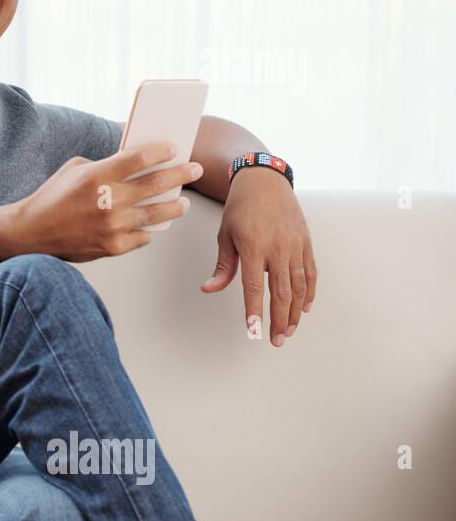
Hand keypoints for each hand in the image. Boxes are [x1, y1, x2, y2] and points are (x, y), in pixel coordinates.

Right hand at [0, 141, 196, 262]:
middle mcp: (109, 201)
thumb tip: (135, 164)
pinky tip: (153, 224)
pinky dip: (149, 230)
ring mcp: (113, 226)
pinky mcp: (113, 247)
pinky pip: (143, 237)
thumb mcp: (75, 169)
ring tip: (182, 202)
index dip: (162, 151)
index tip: (174, 148)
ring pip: (157, 214)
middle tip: (194, 169)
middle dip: (181, 174)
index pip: (141, 157)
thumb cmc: (52, 197)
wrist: (31, 233)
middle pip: (157, 184)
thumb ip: (105, 165)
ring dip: (174, 206)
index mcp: (98, 175)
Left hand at [199, 166, 317, 346]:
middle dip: (279, 319)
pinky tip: (305, 307)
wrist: (264, 181)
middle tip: (277, 340)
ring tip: (290, 330)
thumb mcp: (224, 235)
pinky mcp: (306, 242)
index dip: (254, 311)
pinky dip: (309, 291)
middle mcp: (278, 247)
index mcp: (253, 246)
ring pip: (299, 285)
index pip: (254, 286)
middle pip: (281, 291)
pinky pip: (311, 272)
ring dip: (296, 311)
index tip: (254, 330)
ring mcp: (295, 245)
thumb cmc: (240, 207)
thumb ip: (222, 266)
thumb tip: (209, 289)